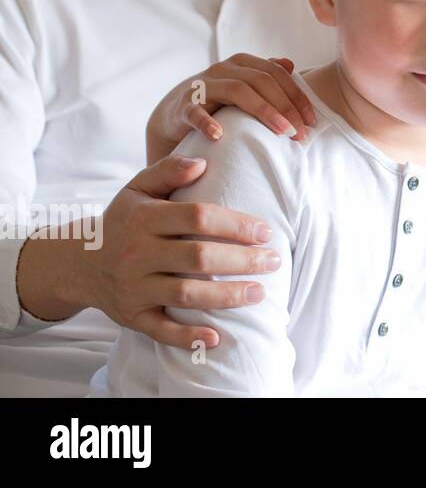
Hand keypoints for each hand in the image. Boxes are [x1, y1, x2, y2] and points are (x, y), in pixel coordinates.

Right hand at [74, 153, 280, 348]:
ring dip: (226, 295)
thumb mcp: (138, 189)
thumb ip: (168, 170)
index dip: (236, 224)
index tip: (266, 231)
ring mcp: (133, 287)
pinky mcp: (131, 316)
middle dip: (242, 260)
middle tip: (274, 261)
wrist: (77, 263)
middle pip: (198, 257)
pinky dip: (187, 336)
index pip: (198, 218)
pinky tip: (216, 337)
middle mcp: (137, 254)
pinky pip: (160, 329)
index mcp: (144, 219)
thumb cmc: (123, 221)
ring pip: (185, 294)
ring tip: (260, 292)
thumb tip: (203, 161)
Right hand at [146, 54, 315, 162]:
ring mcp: (203, 86)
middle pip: (262, 82)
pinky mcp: (183, 106)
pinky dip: (207, 122)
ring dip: (263, 111)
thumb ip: (265, 75)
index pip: (277, 75)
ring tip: (281, 132)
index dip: (297, 97)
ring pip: (238, 91)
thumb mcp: (242, 86)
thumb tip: (290, 64)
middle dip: (286, 107)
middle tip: (300, 132)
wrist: (173, 115)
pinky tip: (219, 135)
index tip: (312, 122)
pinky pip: (195, 112)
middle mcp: (223, 69)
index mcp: (242, 64)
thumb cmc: (217, 102)